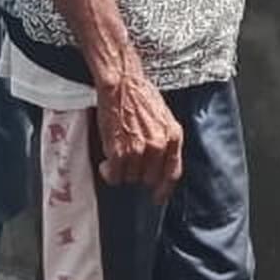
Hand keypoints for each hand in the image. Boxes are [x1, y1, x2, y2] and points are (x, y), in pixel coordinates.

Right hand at [94, 62, 183, 199]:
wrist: (122, 83)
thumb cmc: (140, 96)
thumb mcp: (164, 117)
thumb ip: (165, 141)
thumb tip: (160, 164)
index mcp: (173, 137)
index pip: (172, 173)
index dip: (164, 189)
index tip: (157, 196)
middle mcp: (158, 146)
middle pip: (148, 178)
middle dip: (138, 173)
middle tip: (129, 161)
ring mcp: (139, 150)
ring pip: (130, 178)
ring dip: (123, 171)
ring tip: (118, 154)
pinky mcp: (119, 151)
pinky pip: (115, 175)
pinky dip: (109, 173)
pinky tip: (107, 163)